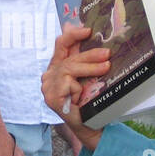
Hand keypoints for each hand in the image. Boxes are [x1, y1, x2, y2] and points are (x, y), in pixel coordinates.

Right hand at [42, 23, 109, 148]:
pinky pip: (67, 83)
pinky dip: (78, 86)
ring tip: (106, 67)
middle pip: (68, 57)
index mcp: (56, 67)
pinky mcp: (51, 97)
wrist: (88, 125)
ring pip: (69, 68)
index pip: (61, 45)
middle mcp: (49, 75)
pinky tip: (82, 94)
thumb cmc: (87, 100)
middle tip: (107, 53)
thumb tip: (81, 29)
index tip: (88, 30)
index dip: (73, 35)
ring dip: (90, 67)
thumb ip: (84, 56)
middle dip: (89, 54)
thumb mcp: (87, 75)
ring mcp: (48, 86)